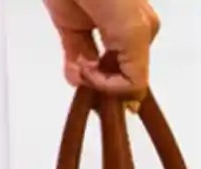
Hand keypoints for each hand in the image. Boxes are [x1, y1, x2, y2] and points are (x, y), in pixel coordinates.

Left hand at [44, 0, 159, 96]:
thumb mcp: (131, 28)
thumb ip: (133, 64)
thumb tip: (129, 93)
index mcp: (143, 34)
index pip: (135, 80)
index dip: (115, 88)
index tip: (97, 77)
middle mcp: (123, 35)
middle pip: (114, 77)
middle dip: (99, 84)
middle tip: (85, 73)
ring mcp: (97, 33)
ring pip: (94, 72)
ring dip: (84, 78)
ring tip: (76, 65)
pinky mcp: (73, 29)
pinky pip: (75, 60)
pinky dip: (72, 70)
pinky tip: (72, 68)